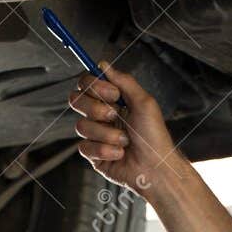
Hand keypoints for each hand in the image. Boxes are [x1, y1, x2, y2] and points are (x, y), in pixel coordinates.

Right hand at [67, 63, 182, 196]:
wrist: (156, 167)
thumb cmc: (154, 136)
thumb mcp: (144, 102)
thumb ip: (124, 81)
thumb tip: (103, 64)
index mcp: (112, 101)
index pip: (86, 84)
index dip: (94, 86)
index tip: (114, 94)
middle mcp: (100, 116)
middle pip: (75, 100)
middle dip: (96, 108)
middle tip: (116, 115)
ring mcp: (95, 136)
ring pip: (81, 126)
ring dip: (107, 134)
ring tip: (125, 141)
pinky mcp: (93, 155)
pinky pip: (85, 147)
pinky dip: (106, 150)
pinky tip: (120, 154)